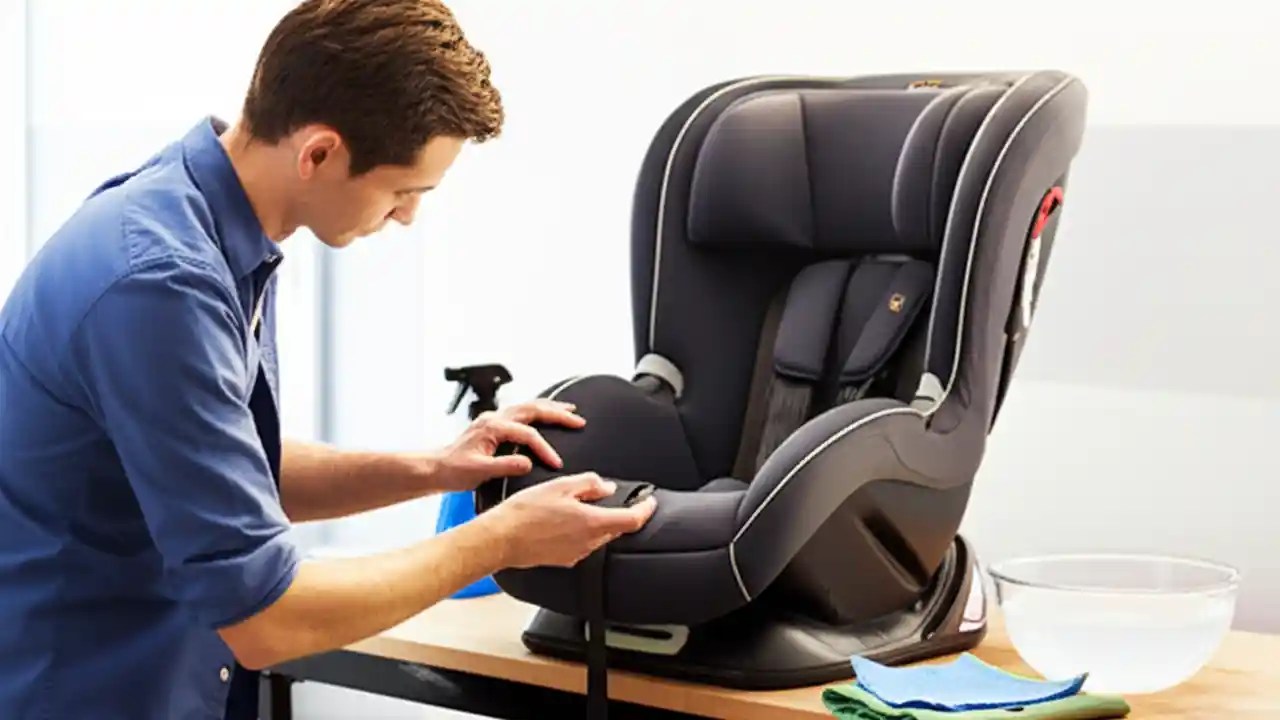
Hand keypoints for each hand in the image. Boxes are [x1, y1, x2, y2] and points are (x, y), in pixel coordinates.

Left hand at [434, 399, 584, 491]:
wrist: (437, 468)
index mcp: (492, 428)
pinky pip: (521, 411)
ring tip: (570, 410)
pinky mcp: (495, 423)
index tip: (556, 463)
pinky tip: (546, 414)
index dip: (545, 448)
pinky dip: (538, 410)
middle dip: (557, 413)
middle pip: (532, 408)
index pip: (527, 434)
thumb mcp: (478, 472)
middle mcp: (494, 418)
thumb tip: (527, 463)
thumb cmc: (454, 471)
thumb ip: (504, 466)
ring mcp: (494, 418)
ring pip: (528, 406)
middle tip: (578, 419)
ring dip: (550, 407)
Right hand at [485, 473, 657, 568]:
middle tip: (612, 497)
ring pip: (599, 536)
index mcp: (593, 523)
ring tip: (581, 506)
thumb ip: (589, 484)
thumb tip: (606, 487)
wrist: (501, 539)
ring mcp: (576, 554)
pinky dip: (583, 531)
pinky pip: (583, 544)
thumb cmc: (525, 512)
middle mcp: (589, 543)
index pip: (632, 520)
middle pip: (616, 528)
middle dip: (620, 513)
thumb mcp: (560, 487)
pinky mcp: (564, 560)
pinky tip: (565, 521)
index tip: (650, 500)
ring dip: (598, 521)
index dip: (645, 509)